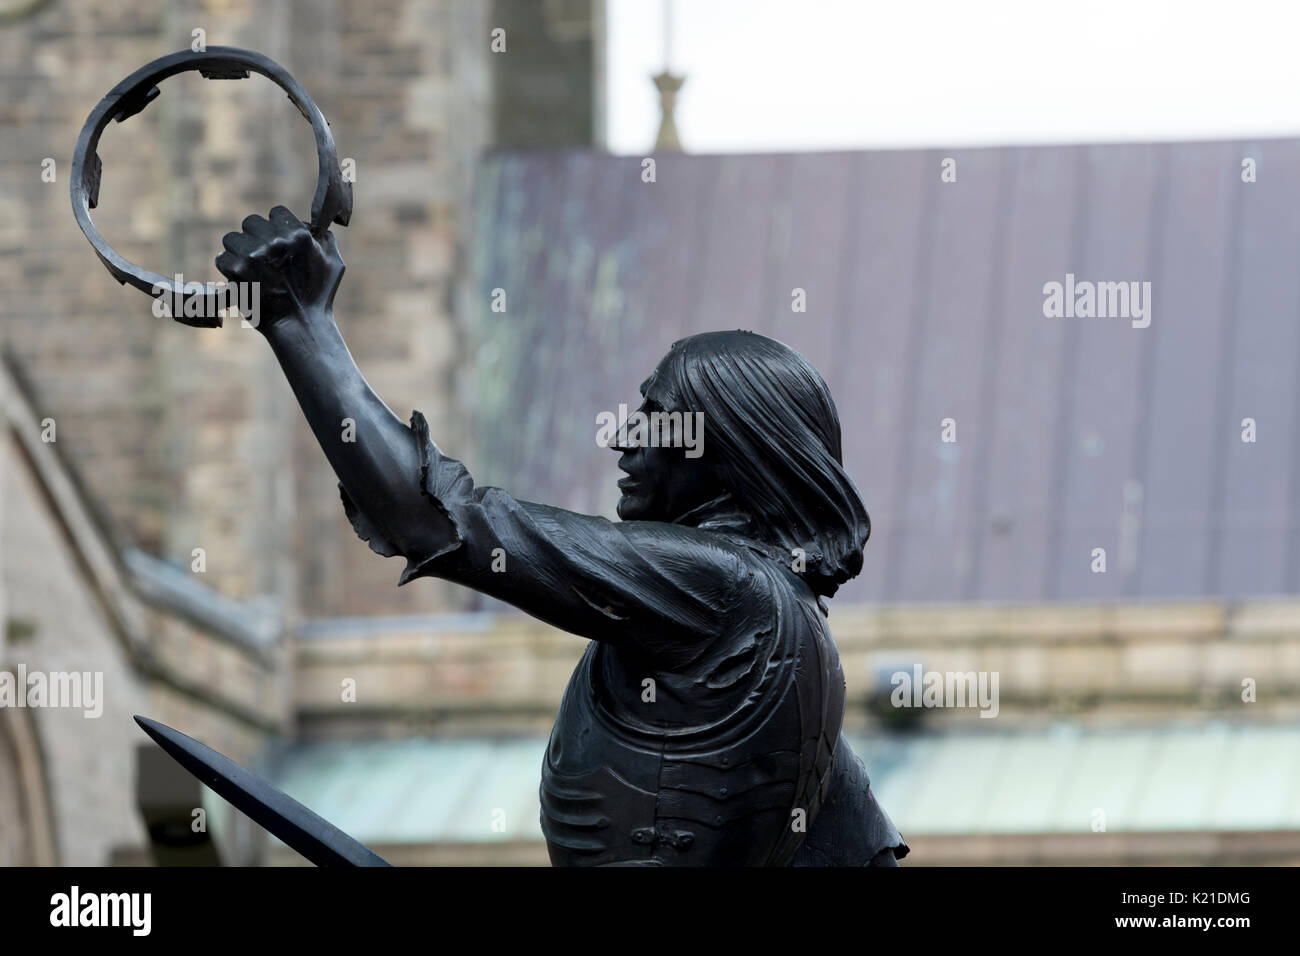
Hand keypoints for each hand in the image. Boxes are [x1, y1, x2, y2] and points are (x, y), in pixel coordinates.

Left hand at [215, 205, 344, 329]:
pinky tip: (239, 278)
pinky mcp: (236, 271)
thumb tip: (315, 228)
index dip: (275, 226)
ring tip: (247, 267)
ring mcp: (253, 255)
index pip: (276, 213)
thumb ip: (326, 240)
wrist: (301, 326)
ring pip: (231, 238)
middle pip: (250, 222)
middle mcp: (275, 241)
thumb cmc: (320, 298)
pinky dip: (228, 268)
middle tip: (259, 255)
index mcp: (298, 235)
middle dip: (254, 236)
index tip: (276, 240)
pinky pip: (222, 258)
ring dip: (237, 250)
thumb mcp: (335, 264)